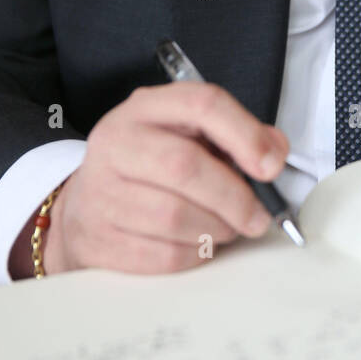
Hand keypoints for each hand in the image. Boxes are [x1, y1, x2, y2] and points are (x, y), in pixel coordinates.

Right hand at [41, 84, 288, 274]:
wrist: (86, 206)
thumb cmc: (149, 168)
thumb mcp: (188, 135)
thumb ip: (235, 136)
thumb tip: (275, 152)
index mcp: (145, 108)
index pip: (201, 104)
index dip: (244, 135)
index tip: (271, 165)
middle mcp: (116, 142)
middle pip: (184, 166)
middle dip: (234, 197)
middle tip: (259, 216)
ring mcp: (100, 191)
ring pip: (174, 216)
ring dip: (216, 229)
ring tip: (228, 228)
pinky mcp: (97, 239)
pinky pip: (162, 255)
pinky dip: (194, 254)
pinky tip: (200, 244)